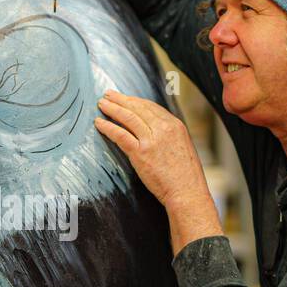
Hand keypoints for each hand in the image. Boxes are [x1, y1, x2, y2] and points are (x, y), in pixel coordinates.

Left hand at [94, 90, 223, 254]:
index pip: (151, 107)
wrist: (187, 192)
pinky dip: (108, 127)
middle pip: (138, 108)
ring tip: (102, 104)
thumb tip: (155, 132)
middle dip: (121, 99)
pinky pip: (120, 135)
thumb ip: (169, 136)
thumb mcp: (183, 148)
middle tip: (108, 94)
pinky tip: (99, 123)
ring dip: (112, 109)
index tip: (125, 98)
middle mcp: (164, 128)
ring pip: (128, 117)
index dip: (135, 101)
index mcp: (175, 125)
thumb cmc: (186, 176)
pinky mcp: (141, 153)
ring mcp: (152, 140)